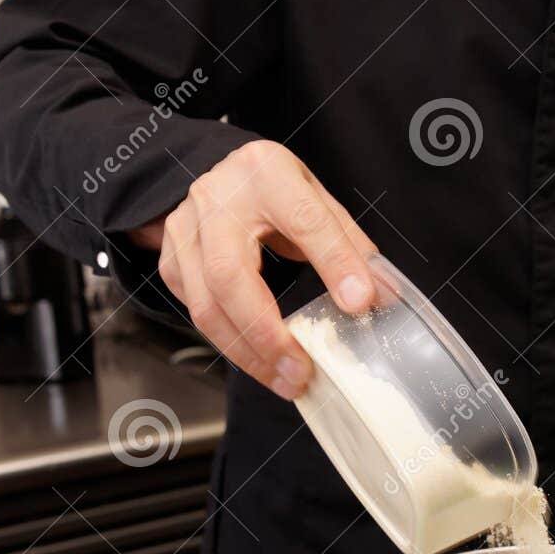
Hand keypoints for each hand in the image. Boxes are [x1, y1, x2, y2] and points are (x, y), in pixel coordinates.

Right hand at [130, 140, 378, 397]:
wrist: (224, 178)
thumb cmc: (276, 192)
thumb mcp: (317, 200)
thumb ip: (348, 246)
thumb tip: (382, 297)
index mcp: (266, 172)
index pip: (304, 220)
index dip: (333, 263)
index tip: (359, 303)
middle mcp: (216, 197)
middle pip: (229, 275)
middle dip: (267, 334)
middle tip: (302, 372)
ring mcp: (185, 229)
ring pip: (205, 304)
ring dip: (248, 353)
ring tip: (286, 381)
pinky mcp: (172, 259)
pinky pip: (195, 313)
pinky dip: (231, 346)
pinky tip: (261, 364)